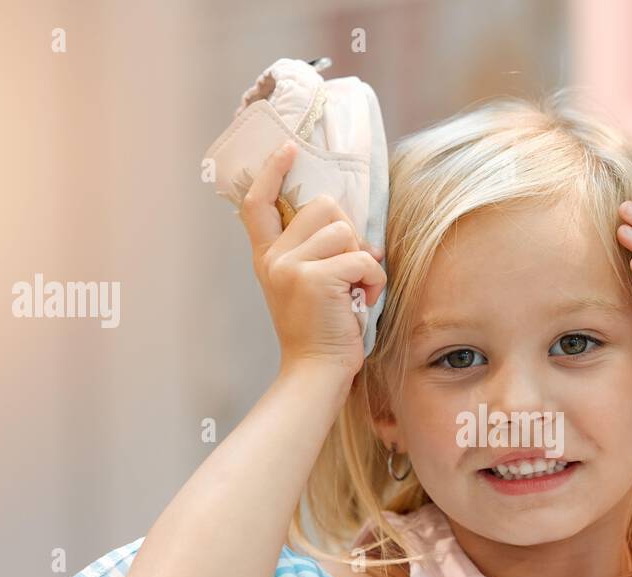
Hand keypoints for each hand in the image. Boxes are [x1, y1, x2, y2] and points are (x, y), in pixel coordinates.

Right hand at [239, 141, 385, 377]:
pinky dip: (373, 280)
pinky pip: (361, 259)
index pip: (257, 203)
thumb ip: (315, 252)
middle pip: (324, 207)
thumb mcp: (307, 285)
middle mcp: (274, 257)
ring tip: (355, 292)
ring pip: (345, 231)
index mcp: (268, 257)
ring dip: (363, 261)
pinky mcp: (315, 279)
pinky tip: (362, 301)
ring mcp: (291, 267)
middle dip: (349, 234)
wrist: (316, 372)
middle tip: (350, 271)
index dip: (272, 172)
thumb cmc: (321, 331)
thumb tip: (347, 225)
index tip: (289, 150)